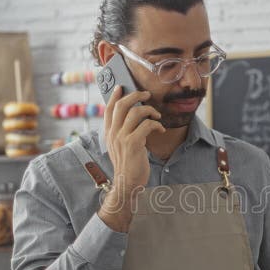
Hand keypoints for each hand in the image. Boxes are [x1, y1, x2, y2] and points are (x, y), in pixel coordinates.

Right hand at [98, 86, 164, 230]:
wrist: (127, 183)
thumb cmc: (127, 164)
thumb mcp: (119, 146)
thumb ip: (122, 131)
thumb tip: (133, 115)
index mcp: (109, 133)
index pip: (109, 109)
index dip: (114, 96)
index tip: (121, 87)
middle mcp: (113, 133)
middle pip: (122, 105)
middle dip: (136, 96)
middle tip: (146, 95)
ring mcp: (122, 138)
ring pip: (135, 112)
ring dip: (150, 110)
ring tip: (157, 115)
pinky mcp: (134, 144)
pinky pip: (147, 125)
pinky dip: (156, 124)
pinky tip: (160, 129)